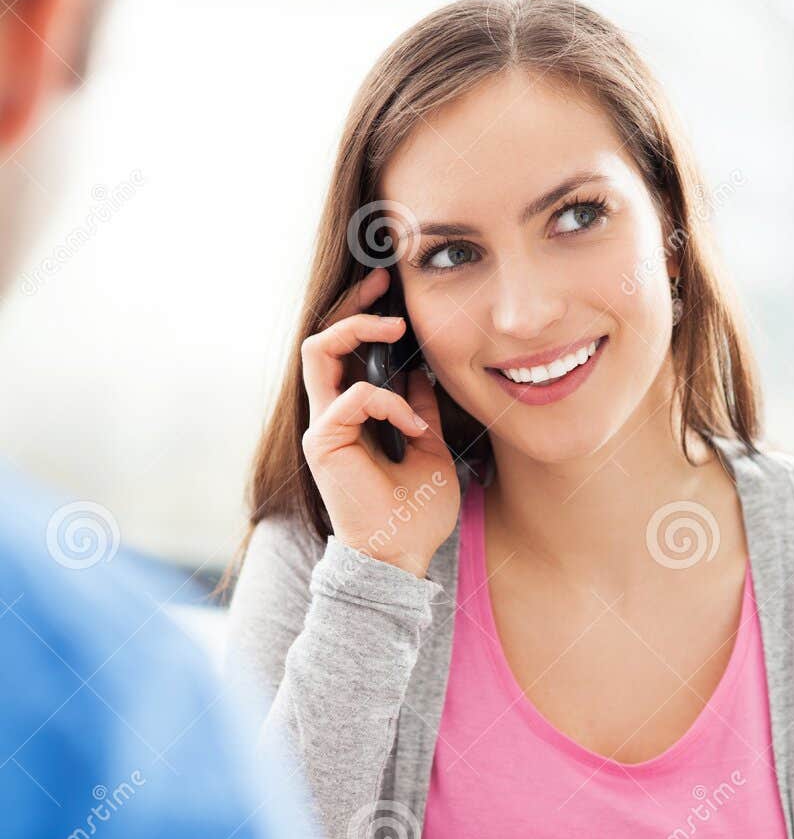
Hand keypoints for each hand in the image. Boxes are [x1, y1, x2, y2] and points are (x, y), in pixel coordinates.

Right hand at [301, 266, 459, 576]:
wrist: (401, 556)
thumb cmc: (415, 514)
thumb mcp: (430, 448)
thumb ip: (420, 409)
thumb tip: (422, 373)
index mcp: (352, 416)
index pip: (343, 351)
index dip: (363, 315)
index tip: (393, 293)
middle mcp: (329, 416)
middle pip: (322, 338)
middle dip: (352, 304)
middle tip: (385, 282)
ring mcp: (322, 427)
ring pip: (318, 350)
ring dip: (356, 329)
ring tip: (395, 328)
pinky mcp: (323, 442)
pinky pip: (352, 397)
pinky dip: (388, 401)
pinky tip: (414, 426)